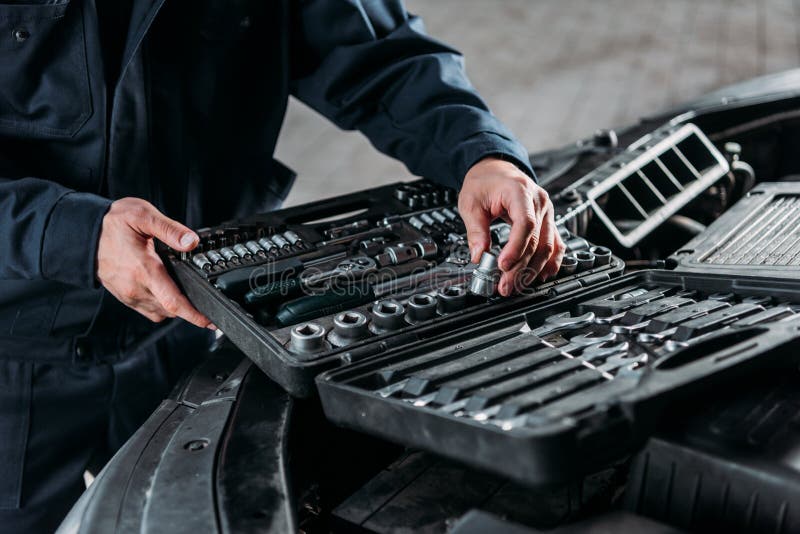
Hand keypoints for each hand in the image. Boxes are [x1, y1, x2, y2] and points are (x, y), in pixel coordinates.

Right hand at [97, 197, 214, 328]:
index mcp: (144, 270)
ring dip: (176, 308)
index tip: (210, 321)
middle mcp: (136, 288)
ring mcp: (129, 295)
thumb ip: (169, 229)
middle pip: (171, 310)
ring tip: (189, 297)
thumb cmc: (111, 223)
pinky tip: (169, 293)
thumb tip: (192, 242)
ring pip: (161, 312)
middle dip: (191, 310)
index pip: (173, 302)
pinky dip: (163, 307)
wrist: (82, 234)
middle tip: (207, 303)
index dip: (195, 315)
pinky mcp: (125, 297)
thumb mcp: (142, 215)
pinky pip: (149, 310)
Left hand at [458, 157, 564, 295]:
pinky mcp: (548, 222)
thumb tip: (478, 256)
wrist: (495, 169)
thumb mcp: (471, 203)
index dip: (516, 248)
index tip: (502, 266)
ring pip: (548, 247)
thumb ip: (476, 230)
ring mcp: (547, 213)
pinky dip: (549, 262)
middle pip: (538, 240)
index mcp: (521, 192)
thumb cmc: (484, 181)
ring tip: (516, 285)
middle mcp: (540, 202)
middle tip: (505, 285)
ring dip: (533, 270)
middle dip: (521, 267)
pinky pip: (555, 244)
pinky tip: (540, 275)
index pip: (526, 224)